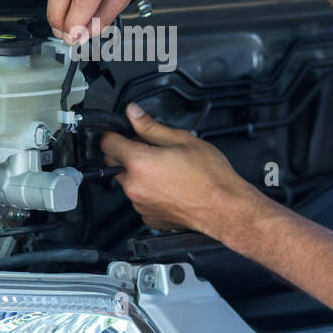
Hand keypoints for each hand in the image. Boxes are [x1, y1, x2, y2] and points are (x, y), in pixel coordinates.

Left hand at [100, 103, 262, 237]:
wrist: (225, 209)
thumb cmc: (210, 177)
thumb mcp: (181, 140)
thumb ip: (151, 127)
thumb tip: (133, 114)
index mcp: (139, 163)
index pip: (108, 143)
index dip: (114, 133)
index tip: (122, 131)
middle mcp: (134, 186)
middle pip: (114, 163)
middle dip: (126, 153)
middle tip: (150, 148)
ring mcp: (140, 205)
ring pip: (128, 182)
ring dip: (138, 173)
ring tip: (166, 169)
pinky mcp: (149, 218)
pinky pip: (140, 199)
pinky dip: (148, 191)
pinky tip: (169, 186)